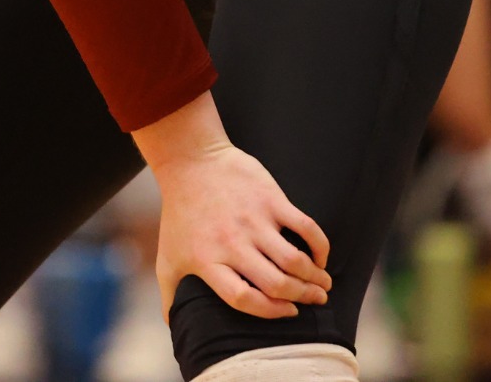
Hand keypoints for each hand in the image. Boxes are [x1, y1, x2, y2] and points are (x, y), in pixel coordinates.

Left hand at [134, 91, 329, 319]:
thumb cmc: (180, 215)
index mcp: (207, 261)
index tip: (288, 313)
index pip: (243, 299)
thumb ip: (171, 296)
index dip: (270, 312)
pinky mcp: (270, 200)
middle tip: (316, 300)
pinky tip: (321, 256)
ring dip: (315, 278)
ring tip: (323, 284)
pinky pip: (306, 227)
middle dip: (302, 297)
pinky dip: (321, 246)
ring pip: (294, 261)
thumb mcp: (167, 258)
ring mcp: (252, 221)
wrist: (190, 161)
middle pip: (276, 284)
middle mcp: (231, 244)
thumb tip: (176, 327)